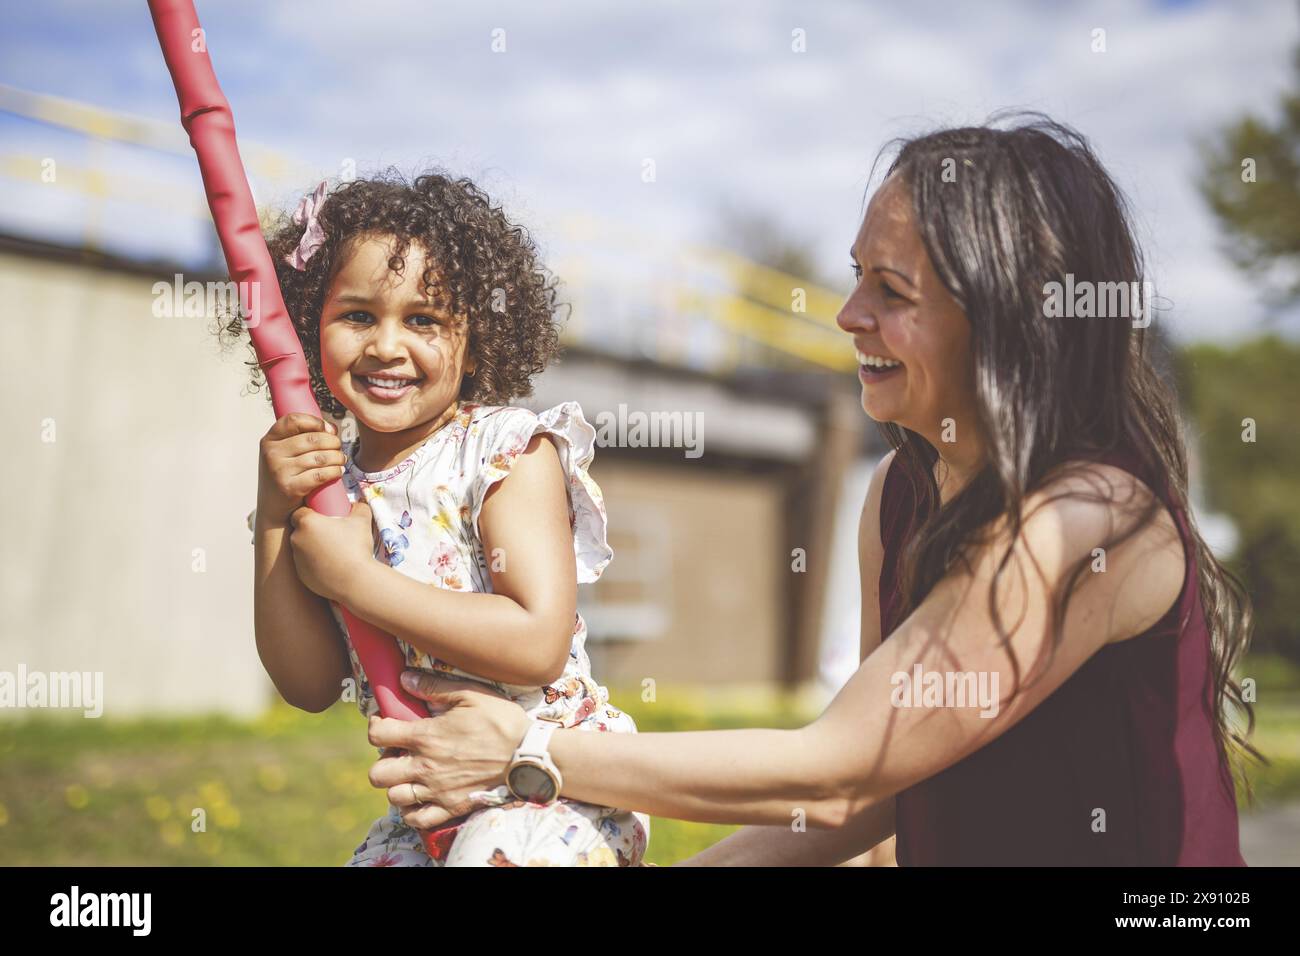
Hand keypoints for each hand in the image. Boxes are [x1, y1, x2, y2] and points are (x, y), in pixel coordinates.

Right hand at [256, 413, 346, 527]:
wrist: (274, 508)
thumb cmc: (286, 475)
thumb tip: (331, 428)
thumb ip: (300, 437)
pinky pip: (320, 475)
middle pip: (312, 439)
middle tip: (339, 448)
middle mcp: (271, 453)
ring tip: (341, 459)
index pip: (293, 420)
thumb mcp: (284, 453)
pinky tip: (338, 471)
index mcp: (270, 440)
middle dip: (333, 442)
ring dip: (337, 457)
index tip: (329, 429)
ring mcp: (279, 470)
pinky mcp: (289, 487)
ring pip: (320, 457)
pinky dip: (334, 471)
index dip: (316, 422)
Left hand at [288, 499, 375, 602]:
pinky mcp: (300, 575)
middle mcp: (296, 539)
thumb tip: (356, 505)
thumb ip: (358, 507)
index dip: (310, 514)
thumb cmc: (356, 548)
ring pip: (302, 548)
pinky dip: (314, 564)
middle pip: (300, 530)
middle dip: (311, 531)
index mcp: (307, 522)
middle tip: (330, 534)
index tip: (322, 517)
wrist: (355, 581)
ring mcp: (297, 559)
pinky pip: (305, 565)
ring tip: (332, 551)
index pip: (300, 512)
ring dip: (312, 547)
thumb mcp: (362, 521)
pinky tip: (330, 566)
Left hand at [367, 670, 532, 830]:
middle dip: (382, 760)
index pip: (379, 734)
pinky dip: (413, 810)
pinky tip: (421, 796)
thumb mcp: (471, 693)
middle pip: (377, 773)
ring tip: (411, 773)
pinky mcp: (451, 807)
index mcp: (427, 736)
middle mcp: (426, 766)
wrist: (529, 754)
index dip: (376, 725)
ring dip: (397, 784)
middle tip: (399, 752)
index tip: (385, 721)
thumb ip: (435, 686)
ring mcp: (437, 791)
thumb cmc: (501, 720)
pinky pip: (417, 818)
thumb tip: (404, 679)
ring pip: (394, 797)